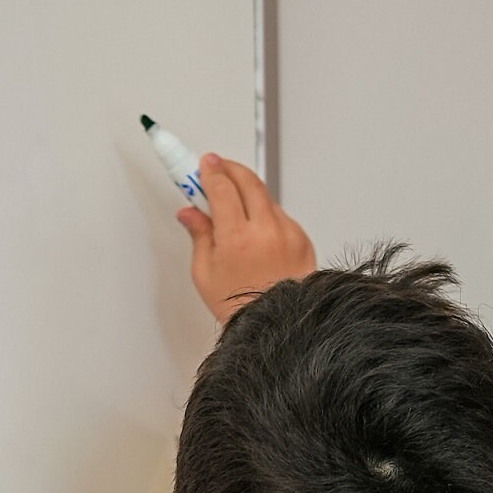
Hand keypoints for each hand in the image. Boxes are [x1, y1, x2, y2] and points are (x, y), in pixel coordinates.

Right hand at [179, 156, 314, 324]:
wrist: (277, 328)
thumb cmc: (240, 308)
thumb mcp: (206, 274)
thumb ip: (199, 235)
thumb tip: (190, 213)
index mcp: (237, 239)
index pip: (222, 187)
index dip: (211, 170)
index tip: (204, 164)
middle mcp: (265, 231)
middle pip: (247, 179)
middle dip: (230, 168)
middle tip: (217, 168)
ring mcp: (288, 233)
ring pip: (265, 196)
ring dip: (248, 192)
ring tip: (235, 206)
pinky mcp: (302, 239)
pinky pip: (280, 215)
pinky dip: (267, 216)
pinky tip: (256, 233)